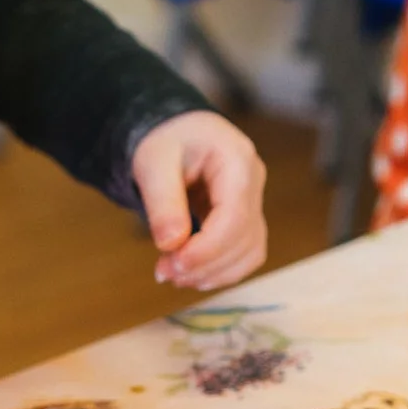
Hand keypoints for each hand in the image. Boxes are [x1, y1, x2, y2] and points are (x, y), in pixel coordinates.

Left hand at [131, 110, 266, 290]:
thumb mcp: (154, 163)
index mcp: (236, 160)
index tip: (174, 264)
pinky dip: (220, 270)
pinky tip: (191, 273)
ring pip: (249, 252)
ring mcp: (254, 201)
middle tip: (164, 272)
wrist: (174, 133)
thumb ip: (163, 202)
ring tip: (173, 274)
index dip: (207, 249)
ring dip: (214, 272)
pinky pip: (244, 253)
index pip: (234, 216)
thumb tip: (170, 244)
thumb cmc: (165, 140)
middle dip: (205, 264)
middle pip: (243, 239)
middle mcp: (253, 182)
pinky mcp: (245, 219)